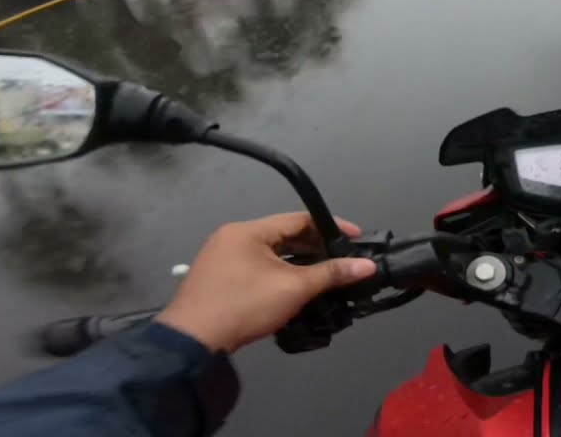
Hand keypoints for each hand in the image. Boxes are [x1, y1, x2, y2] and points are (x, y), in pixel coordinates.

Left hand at [156, 212, 376, 352]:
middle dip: (315, 247)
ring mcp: (221, 259)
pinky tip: (295, 288)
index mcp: (248, 230)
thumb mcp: (293, 288)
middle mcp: (232, 237)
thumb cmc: (245, 305)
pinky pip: (256, 268)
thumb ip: (331, 273)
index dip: (330, 227)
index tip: (356, 238)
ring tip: (324, 275)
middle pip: (283, 235)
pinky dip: (278, 273)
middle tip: (343, 259)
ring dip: (297, 263)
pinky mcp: (217, 279)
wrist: (193, 341)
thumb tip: (367, 265)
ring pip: (269, 254)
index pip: (298, 219)